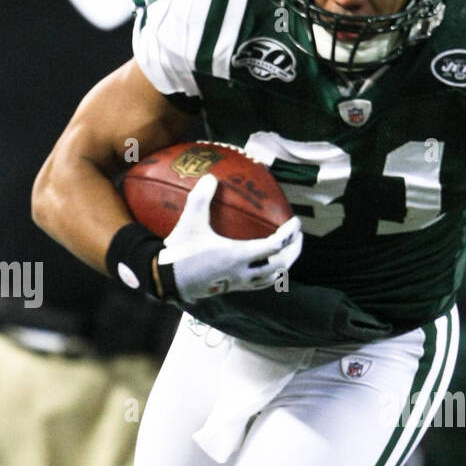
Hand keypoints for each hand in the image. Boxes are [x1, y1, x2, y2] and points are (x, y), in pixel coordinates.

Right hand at [157, 174, 302, 302]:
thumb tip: (211, 178)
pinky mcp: (234, 288)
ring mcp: (240, 283)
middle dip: (294, 250)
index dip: (289, 234)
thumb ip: (201, 198)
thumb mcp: (190, 222)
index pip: (274, 246)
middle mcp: (243, 272)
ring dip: (285, 264)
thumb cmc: (180, 251)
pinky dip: (271, 273)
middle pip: (281, 265)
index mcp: (237, 255)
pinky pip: (261, 283)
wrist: (167, 280)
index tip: (295, 221)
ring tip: (289, 251)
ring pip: (273, 277)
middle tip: (298, 235)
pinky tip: (269, 264)